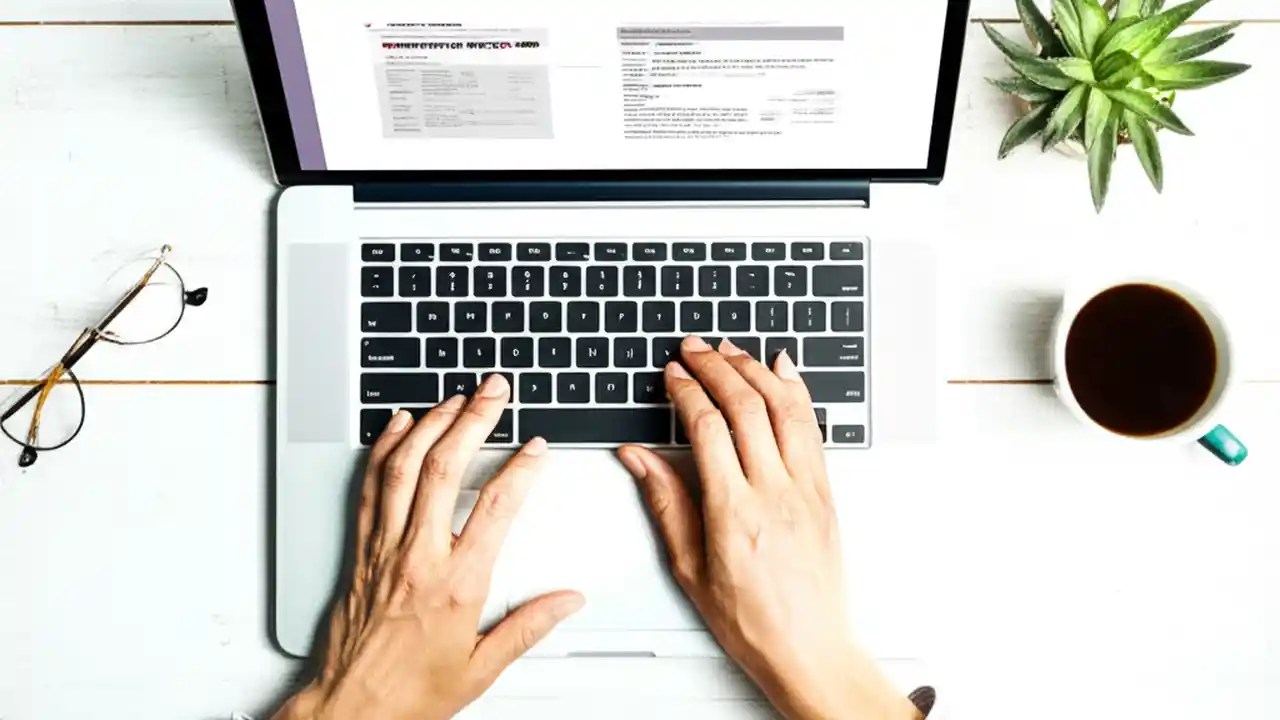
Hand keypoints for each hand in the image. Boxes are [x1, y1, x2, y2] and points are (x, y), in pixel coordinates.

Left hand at [275, 375, 583, 719]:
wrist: (350, 708)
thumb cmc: (410, 692)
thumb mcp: (482, 668)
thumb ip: (528, 627)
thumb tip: (567, 601)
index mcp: (457, 583)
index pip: (497, 505)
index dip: (522, 468)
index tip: (537, 447)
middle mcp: (418, 555)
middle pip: (447, 468)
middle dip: (474, 419)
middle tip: (493, 390)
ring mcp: (385, 547)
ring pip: (405, 467)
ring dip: (432, 423)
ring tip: (455, 397)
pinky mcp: (360, 549)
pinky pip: (371, 486)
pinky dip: (384, 448)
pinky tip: (398, 426)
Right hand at [619, 337, 920, 719]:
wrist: (808, 647)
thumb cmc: (750, 619)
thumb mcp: (690, 567)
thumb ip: (666, 503)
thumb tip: (639, 459)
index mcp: (734, 512)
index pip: (708, 428)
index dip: (687, 391)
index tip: (673, 374)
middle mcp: (775, 493)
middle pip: (746, 407)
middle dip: (717, 367)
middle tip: (695, 348)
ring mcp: (807, 489)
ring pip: (785, 408)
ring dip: (756, 371)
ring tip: (732, 351)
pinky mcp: (826, 491)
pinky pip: (812, 428)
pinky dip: (796, 392)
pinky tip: (783, 372)